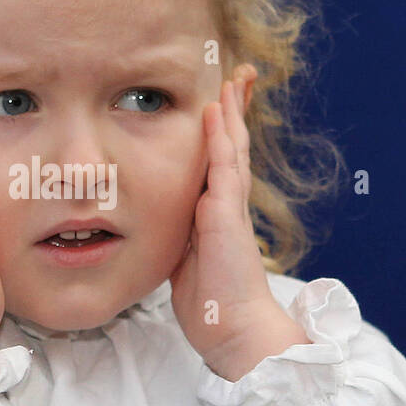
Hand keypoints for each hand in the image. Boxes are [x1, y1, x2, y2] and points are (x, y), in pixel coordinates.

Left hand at [170, 70, 309, 380]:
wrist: (235, 330)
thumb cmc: (212, 304)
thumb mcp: (187, 263)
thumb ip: (181, 238)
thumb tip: (163, 228)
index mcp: (218, 214)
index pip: (221, 162)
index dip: (222, 131)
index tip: (221, 102)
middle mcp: (228, 204)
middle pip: (234, 145)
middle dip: (235, 109)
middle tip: (241, 75)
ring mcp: (230, 207)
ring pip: (233, 147)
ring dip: (231, 111)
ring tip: (234, 78)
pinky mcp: (226, 215)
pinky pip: (224, 167)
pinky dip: (220, 137)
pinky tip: (215, 111)